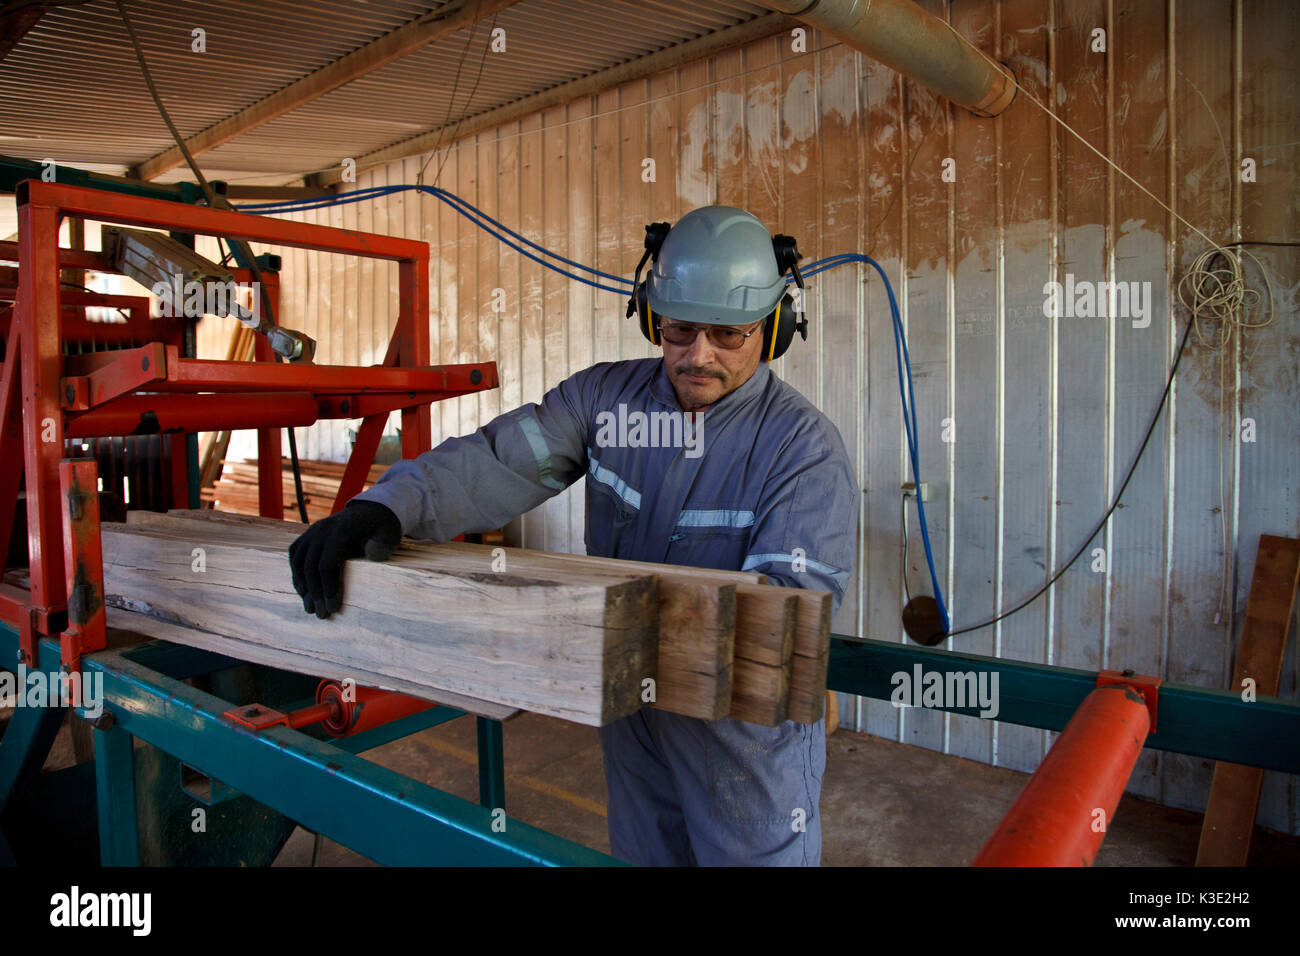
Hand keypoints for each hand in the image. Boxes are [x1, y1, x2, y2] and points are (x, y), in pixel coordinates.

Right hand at [288, 500, 401, 617]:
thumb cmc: (381, 528)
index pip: (327, 564)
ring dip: (303, 587)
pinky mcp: (308, 536)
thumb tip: (372, 554)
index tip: (333, 608)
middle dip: (315, 593)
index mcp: (340, 531)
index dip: (328, 588)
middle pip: (310, 566)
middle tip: (321, 615)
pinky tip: (303, 593)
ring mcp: (312, 532)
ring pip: (298, 563)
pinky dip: (297, 575)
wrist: (370, 512)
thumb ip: (381, 545)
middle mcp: (321, 530)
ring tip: (310, 609)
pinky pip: (295, 557)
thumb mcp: (388, 535)